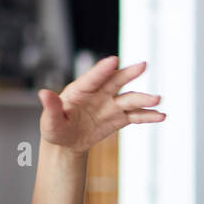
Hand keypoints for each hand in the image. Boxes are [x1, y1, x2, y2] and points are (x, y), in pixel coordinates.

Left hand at [37, 56, 164, 151]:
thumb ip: (50, 108)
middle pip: (115, 81)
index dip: (102, 70)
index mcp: (79, 90)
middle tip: (143, 65)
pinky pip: (135, 116)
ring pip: (129, 99)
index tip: (113, 60)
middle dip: (129, 73)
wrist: (66, 142)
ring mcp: (110, 105)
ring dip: (143, 98)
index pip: (92, 78)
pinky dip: (148, 116)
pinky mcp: (118, 118)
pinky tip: (161, 116)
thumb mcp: (49, 122)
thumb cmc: (55, 128)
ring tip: (157, 99)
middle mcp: (98, 94)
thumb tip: (42, 93)